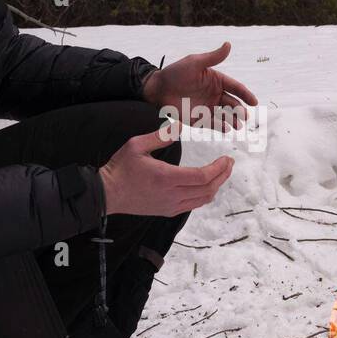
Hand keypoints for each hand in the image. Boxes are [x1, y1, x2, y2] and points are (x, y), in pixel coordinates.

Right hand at [98, 127, 233, 216]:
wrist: (107, 194)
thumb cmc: (120, 168)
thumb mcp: (137, 145)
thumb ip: (160, 136)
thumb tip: (179, 126)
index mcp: (166, 177)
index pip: (203, 176)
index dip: (219, 168)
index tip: (227, 158)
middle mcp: (172, 195)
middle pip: (208, 189)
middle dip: (223, 176)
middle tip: (229, 164)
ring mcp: (171, 206)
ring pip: (203, 199)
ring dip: (216, 186)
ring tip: (221, 173)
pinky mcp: (168, 211)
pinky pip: (193, 205)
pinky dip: (205, 195)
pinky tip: (206, 185)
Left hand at [141, 41, 258, 132]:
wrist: (158, 89)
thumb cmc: (175, 72)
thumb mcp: (195, 62)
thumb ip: (213, 57)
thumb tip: (228, 45)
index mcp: (217, 80)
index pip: (235, 88)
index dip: (246, 94)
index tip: (254, 102)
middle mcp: (215, 94)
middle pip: (233, 103)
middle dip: (240, 110)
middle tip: (245, 116)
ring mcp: (208, 107)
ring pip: (226, 115)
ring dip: (233, 120)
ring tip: (237, 125)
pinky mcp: (199, 119)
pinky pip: (213, 123)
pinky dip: (220, 126)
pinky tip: (226, 128)